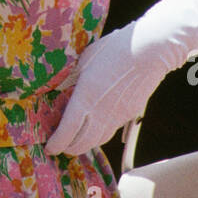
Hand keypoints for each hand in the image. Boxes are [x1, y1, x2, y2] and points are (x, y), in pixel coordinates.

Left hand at [45, 0, 197, 156]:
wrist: (148, 51)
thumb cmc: (113, 49)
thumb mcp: (85, 60)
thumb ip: (71, 78)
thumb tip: (59, 88)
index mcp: (85, 98)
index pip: (67, 131)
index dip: (57, 143)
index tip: (49, 147)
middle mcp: (100, 113)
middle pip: (82, 143)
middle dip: (69, 148)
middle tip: (60, 146)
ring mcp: (116, 116)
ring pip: (98, 141)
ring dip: (84, 145)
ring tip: (75, 142)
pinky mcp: (129, 114)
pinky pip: (110, 131)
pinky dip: (99, 136)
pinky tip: (95, 129)